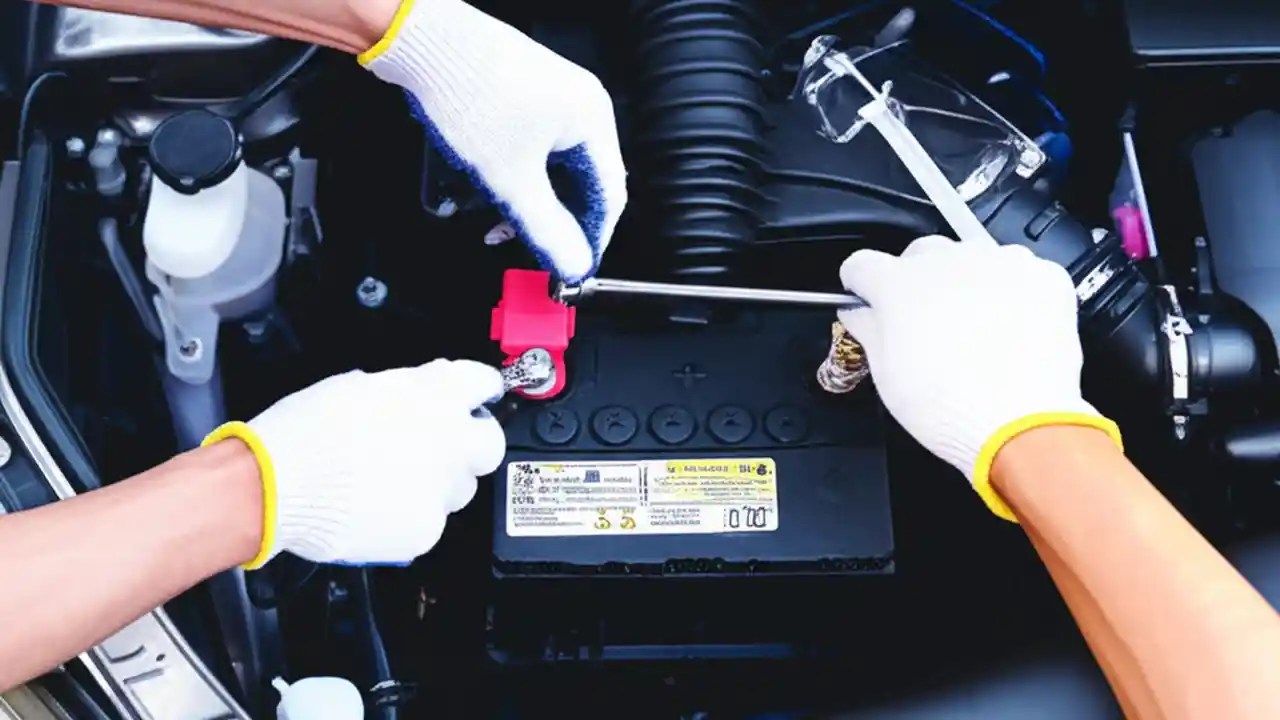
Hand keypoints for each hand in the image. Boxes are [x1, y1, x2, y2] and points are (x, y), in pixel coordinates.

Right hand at [206, 360, 505, 566]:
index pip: (484, 384)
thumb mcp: (360, 386)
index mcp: (435, 396)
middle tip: (441, 447)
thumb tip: (427, 386)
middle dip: (470, 444)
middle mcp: (449, 441)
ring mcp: (440, 489)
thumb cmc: (304, 433)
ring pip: (461, 488)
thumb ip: (409, 388)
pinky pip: (431, 520)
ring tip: (392, 480)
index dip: (477, 391)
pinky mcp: (425, 529)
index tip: (475, 398)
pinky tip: (378, 506)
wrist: (275, 486)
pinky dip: (411, 515)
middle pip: (489, 444)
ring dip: (439, 482)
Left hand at [360, 0, 626, 283]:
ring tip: (501, 224)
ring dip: (532, 202)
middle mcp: (579, 103)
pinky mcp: (521, 95)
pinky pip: (532, 148)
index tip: (572, 266)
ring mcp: (550, 96)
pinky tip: (492, 189)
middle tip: (536, 251)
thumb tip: (572, 263)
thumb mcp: (512, 178)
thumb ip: (547, 228)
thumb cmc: (470, 92)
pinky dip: (517, 176)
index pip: (609, 195)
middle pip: (582, 182)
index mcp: (592, 119)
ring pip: (554, 167)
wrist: (421, 40)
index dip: (593, 238)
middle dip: (557, 221)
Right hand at [838, 235, 1119, 520]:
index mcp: (898, 284)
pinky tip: (1010, 330)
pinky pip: (1019, 273)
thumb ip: (868, 328)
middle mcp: (947, 261)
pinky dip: (1014, 295)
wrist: (1020, 424)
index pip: (862, 265)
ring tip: (977, 334)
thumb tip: (861, 313)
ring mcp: (998, 263)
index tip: (870, 300)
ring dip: (968, 286)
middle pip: (920, 256)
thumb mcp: (886, 373)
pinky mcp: (1041, 275)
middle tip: (929, 327)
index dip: (862, 286)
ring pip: (972, 261)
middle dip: (919, 284)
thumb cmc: (951, 407)